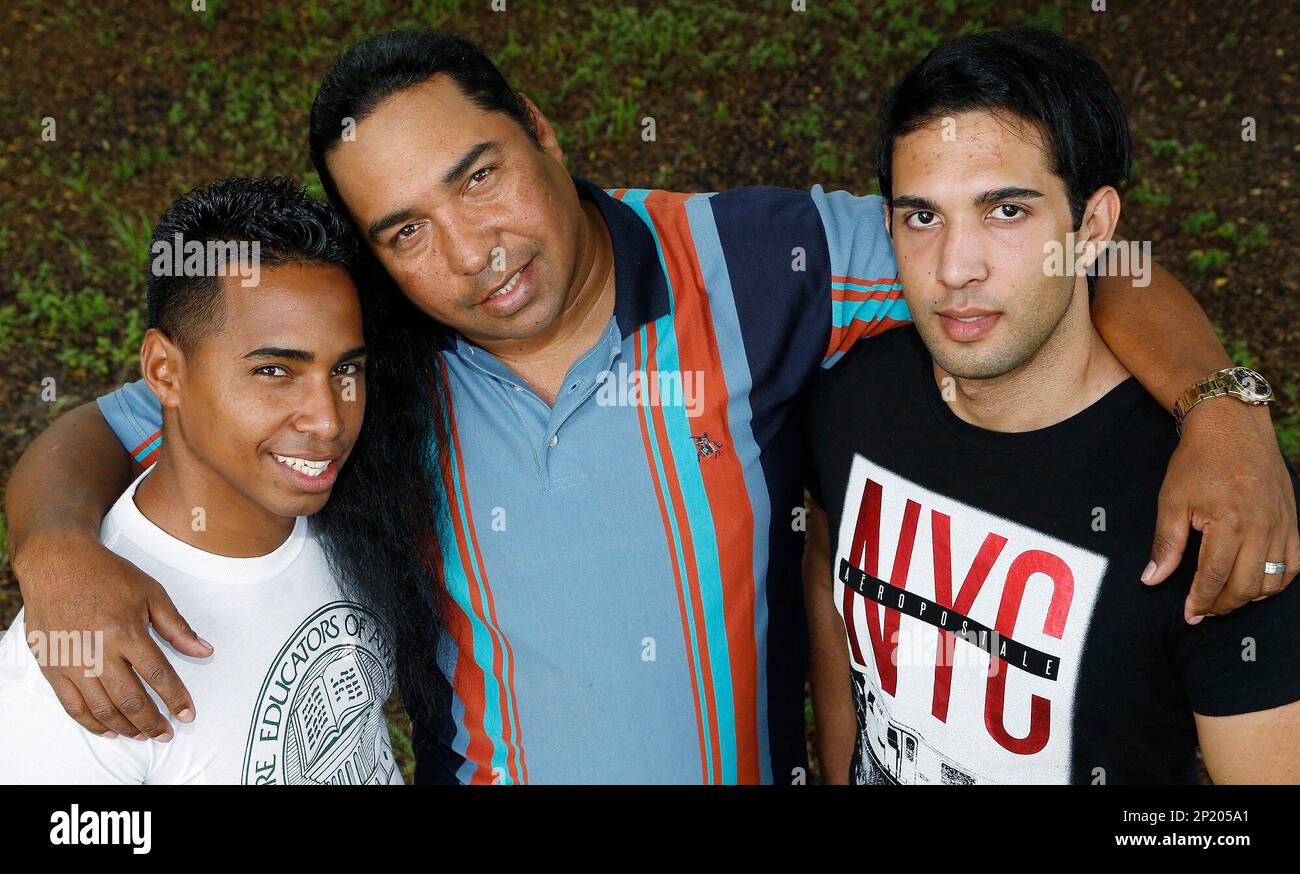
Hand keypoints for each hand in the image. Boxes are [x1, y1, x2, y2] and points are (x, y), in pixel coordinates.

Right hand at [13, 526, 212, 739]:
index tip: (188, 714)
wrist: (57, 563)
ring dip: (125, 727)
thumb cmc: (108, 575)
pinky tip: (109, 730)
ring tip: (143, 735)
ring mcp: (72, 662)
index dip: (175, 698)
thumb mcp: (151, 593)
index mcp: (126, 631)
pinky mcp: (52, 667)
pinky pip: (72, 706)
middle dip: (152, 721)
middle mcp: (98, 651)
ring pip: (102, 708)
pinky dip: (92, 723)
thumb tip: (205, 651)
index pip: (157, 675)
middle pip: (130, 699)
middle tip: (167, 733)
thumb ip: (178, 627)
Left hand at [1145, 400, 1299, 621]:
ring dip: (1249, 597)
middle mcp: (1261, 527)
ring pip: (1273, 580)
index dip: (1201, 601)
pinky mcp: (1293, 520)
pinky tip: (1255, 583)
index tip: (1190, 615)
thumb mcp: (1172, 501)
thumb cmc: (1197, 461)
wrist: (1232, 426)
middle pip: (1246, 585)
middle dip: (1223, 605)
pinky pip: (1294, 564)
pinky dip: (1276, 581)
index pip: (1214, 577)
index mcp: (1228, 523)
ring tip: (1225, 598)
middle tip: (1203, 610)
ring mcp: (1282, 524)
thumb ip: (1165, 545)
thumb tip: (1151, 579)